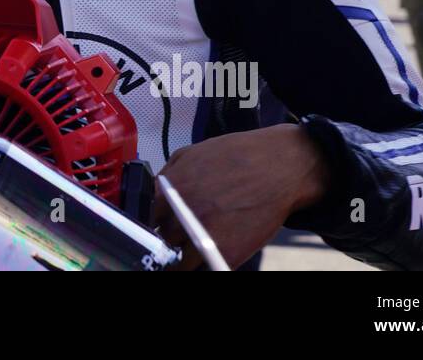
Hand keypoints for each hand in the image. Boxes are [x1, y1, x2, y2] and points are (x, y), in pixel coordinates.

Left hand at [154, 125, 330, 269]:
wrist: (279, 165)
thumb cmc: (237, 156)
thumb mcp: (190, 154)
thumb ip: (166, 177)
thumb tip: (152, 194)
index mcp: (169, 191)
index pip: (143, 218)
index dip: (148, 222)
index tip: (153, 226)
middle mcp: (182, 215)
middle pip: (160, 240)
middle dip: (167, 237)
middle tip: (179, 233)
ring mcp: (203, 238)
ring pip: (178, 262)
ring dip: (182, 256)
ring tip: (193, 245)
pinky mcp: (225, 254)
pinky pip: (203, 268)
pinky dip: (203, 263)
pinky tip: (209, 251)